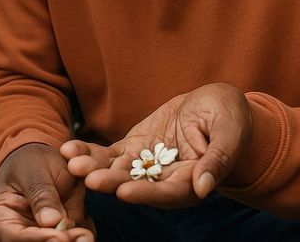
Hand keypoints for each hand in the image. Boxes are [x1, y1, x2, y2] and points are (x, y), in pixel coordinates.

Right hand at [0, 143, 92, 241]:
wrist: (38, 157)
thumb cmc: (27, 160)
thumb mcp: (32, 170)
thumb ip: (41, 195)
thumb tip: (52, 222)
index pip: (16, 236)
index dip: (40, 239)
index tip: (61, 236)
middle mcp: (18, 232)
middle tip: (81, 236)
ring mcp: (39, 234)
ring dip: (74, 241)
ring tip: (86, 234)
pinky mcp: (59, 233)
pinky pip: (72, 239)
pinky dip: (82, 234)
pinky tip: (87, 226)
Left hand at [61, 83, 251, 208]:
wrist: (216, 106)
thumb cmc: (230, 117)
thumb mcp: (230, 131)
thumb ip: (217, 159)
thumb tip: (203, 187)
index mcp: (193, 181)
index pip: (169, 193)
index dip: (147, 193)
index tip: (124, 191)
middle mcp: (167, 180)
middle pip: (137, 184)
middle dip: (112, 182)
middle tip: (89, 179)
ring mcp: (148, 165)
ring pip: (118, 170)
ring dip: (94, 168)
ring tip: (71, 163)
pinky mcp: (135, 149)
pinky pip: (110, 154)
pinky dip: (90, 153)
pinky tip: (69, 150)